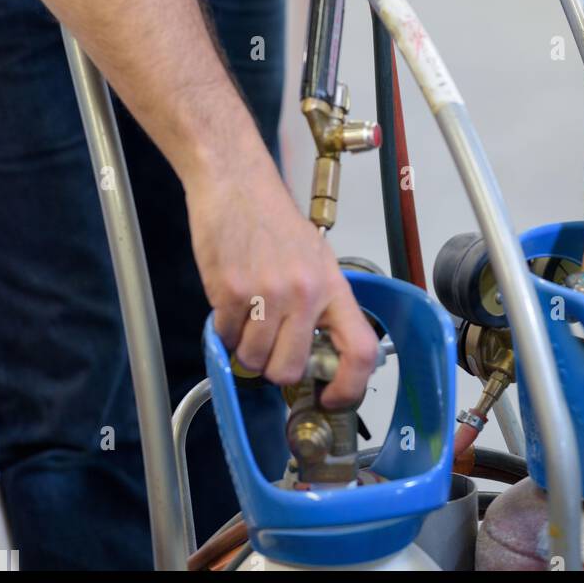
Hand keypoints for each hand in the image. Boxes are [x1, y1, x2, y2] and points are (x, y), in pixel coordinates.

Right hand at [185, 153, 379, 409]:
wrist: (236, 183)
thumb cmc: (273, 219)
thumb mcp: (315, 257)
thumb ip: (319, 302)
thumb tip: (316, 352)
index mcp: (332, 285)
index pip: (360, 349)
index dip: (349, 387)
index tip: (331, 398)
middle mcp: (304, 293)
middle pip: (291, 369)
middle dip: (275, 369)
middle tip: (269, 348)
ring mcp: (267, 293)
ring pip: (254, 359)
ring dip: (245, 347)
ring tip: (247, 314)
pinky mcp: (230, 291)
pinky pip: (225, 336)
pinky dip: (223, 327)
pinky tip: (229, 298)